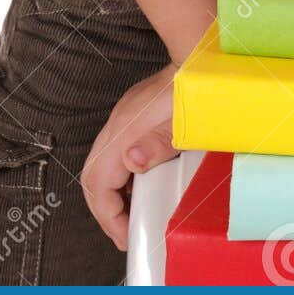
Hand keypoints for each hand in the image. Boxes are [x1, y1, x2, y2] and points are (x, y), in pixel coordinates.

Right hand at [80, 64, 178, 250]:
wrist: (201, 58)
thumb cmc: (196, 88)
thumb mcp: (184, 121)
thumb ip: (158, 142)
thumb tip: (131, 161)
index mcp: (125, 129)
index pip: (98, 183)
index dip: (109, 216)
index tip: (126, 235)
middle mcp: (118, 124)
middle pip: (92, 177)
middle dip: (104, 211)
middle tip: (124, 233)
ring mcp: (124, 119)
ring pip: (100, 166)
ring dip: (111, 196)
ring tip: (130, 218)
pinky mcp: (134, 117)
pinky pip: (114, 155)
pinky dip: (120, 179)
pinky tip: (138, 188)